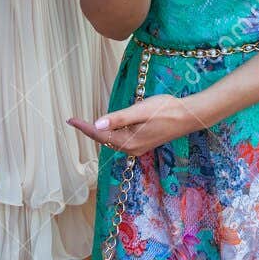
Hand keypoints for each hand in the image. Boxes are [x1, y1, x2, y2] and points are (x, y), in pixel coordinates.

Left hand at [68, 93, 203, 156]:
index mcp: (129, 142)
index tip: (70, 120)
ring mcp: (138, 147)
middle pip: (105, 139)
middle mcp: (131, 148)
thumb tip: (97, 124)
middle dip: (89, 130)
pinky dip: (112, 133)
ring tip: (86, 124)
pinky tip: (109, 126)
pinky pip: (122, 139)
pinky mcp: (143, 143)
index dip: (84, 127)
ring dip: (100, 132)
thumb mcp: (140, 111)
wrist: (189, 117)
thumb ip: (118, 118)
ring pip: (113, 140)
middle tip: (74, 121)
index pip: (100, 135)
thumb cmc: (166, 110)